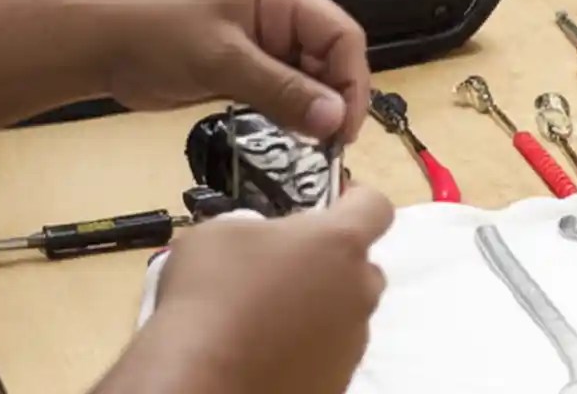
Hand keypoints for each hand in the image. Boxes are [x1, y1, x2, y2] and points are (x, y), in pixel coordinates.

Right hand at [96, 187, 394, 393]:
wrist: (201, 381)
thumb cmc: (211, 295)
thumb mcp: (220, 233)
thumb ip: (260, 228)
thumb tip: (264, 244)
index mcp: (338, 242)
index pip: (375, 206)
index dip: (355, 200)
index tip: (333, 203)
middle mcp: (358, 290)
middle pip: (362, 266)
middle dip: (331, 263)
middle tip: (284, 268)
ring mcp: (353, 341)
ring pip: (346, 312)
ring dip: (318, 307)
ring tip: (267, 317)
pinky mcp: (339, 380)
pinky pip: (329, 352)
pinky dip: (307, 347)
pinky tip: (266, 350)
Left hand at [98, 0, 368, 141]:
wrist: (98, 45)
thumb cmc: (151, 31)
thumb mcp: (223, 61)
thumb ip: (281, 89)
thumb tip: (332, 117)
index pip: (340, 34)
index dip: (351, 80)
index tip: (345, 124)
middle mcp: (275, 19)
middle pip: (329, 59)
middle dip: (333, 99)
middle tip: (328, 141)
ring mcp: (259, 46)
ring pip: (307, 81)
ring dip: (311, 110)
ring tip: (309, 143)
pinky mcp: (242, 71)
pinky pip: (281, 93)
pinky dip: (288, 114)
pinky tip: (287, 135)